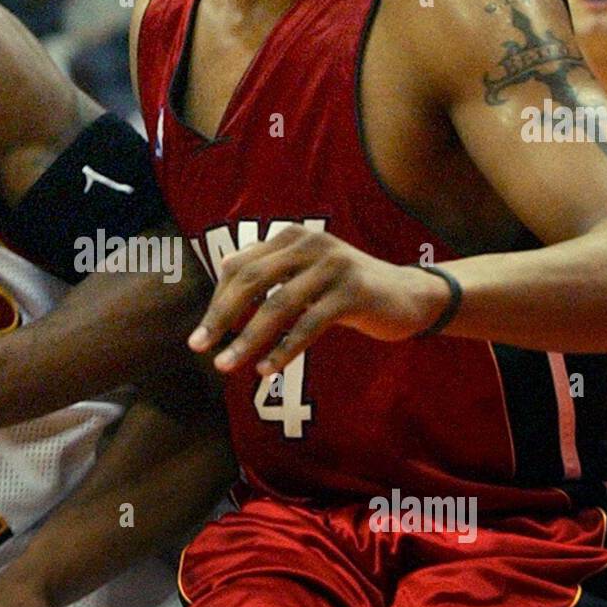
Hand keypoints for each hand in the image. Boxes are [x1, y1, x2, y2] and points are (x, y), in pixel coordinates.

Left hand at [187, 226, 451, 373]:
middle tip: (199, 347)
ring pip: (278, 306)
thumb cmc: (346, 290)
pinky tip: (267, 369)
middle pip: (251, 280)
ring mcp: (332, 265)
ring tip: (226, 366)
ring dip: (247, 340)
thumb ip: (270, 275)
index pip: (239, 266)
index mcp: (291, 237)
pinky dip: (284, 349)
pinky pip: (309, 324)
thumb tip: (223, 277)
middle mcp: (309, 243)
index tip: (204, 333)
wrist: (407, 296)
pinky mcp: (353, 291)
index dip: (218, 300)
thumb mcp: (305, 276)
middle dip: (220, 316)